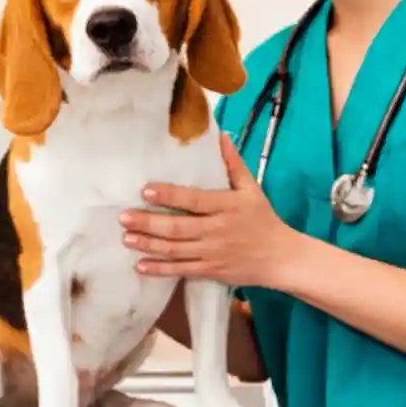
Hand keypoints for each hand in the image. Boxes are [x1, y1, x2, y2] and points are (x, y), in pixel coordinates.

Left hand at [120, 132, 295, 287]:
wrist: (281, 258)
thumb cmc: (263, 219)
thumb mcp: (251, 188)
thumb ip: (233, 163)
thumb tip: (220, 136)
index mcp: (227, 206)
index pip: (194, 200)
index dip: (169, 196)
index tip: (146, 190)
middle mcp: (217, 230)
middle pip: (178, 227)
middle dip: (149, 223)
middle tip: (124, 217)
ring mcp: (213, 253)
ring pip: (176, 250)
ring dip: (149, 244)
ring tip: (126, 238)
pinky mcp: (210, 271)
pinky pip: (182, 270)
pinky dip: (161, 269)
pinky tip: (141, 265)